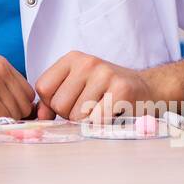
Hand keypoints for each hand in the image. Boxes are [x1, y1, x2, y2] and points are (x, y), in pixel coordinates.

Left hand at [34, 51, 156, 122]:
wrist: (146, 88)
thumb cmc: (106, 90)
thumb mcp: (77, 86)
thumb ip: (53, 98)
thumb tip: (38, 116)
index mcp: (72, 58)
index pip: (43, 88)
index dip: (52, 103)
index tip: (70, 101)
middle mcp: (87, 62)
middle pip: (58, 104)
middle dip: (70, 114)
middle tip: (90, 107)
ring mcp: (105, 74)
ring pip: (77, 116)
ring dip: (87, 121)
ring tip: (101, 109)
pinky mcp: (121, 90)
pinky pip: (97, 120)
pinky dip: (102, 125)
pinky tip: (111, 114)